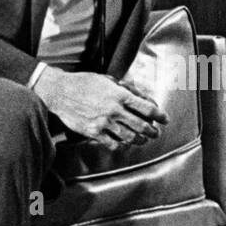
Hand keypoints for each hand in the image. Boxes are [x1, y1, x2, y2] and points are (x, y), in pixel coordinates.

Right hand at [34, 68, 168, 151]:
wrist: (60, 92)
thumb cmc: (83, 83)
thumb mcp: (107, 80)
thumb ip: (125, 89)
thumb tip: (141, 97)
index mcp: (119, 95)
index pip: (147, 108)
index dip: (160, 115)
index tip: (164, 119)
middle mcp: (114, 110)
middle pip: (142, 126)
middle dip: (153, 131)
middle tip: (156, 133)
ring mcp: (104, 123)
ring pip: (130, 137)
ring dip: (140, 140)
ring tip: (143, 140)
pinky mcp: (94, 132)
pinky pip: (113, 144)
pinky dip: (122, 146)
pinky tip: (125, 144)